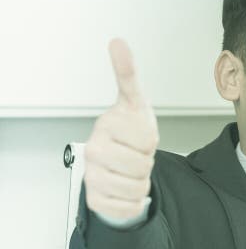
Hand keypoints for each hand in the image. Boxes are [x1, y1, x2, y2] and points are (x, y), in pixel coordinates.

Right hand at [84, 38, 158, 219]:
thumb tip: (117, 42)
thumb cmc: (128, 131)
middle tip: (136, 154)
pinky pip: (129, 206)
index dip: (150, 141)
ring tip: (131, 170)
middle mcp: (94, 151)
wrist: (118, 161)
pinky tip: (125, 187)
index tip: (138, 134)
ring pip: (138, 188)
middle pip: (143, 166)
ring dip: (142, 181)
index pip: (147, 141)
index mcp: (105, 127)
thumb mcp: (135, 102)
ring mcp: (92, 176)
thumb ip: (128, 74)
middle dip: (147, 162)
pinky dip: (134, 201)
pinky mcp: (95, 199)